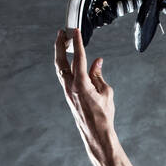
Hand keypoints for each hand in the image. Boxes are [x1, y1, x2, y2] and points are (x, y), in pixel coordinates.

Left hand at [54, 27, 115, 154]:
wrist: (96, 134)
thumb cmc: (103, 115)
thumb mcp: (106, 92)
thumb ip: (99, 75)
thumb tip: (97, 62)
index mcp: (81, 84)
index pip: (78, 58)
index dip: (77, 43)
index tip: (75, 31)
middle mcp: (71, 86)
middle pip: (61, 61)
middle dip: (59, 45)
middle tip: (62, 33)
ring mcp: (67, 91)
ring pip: (60, 68)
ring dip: (60, 55)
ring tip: (63, 44)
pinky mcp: (68, 96)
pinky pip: (64, 77)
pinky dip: (65, 66)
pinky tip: (69, 62)